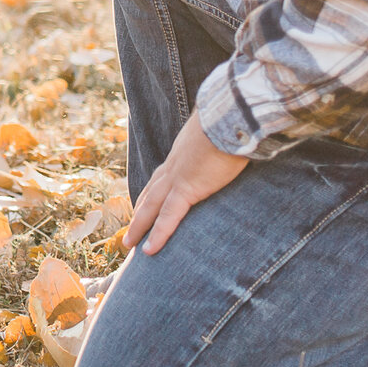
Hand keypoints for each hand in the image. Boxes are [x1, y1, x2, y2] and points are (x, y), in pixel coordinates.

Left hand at [123, 114, 248, 254]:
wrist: (230, 116)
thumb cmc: (233, 121)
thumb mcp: (222, 133)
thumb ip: (222, 143)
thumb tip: (237, 142)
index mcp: (182, 154)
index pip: (162, 177)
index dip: (152, 193)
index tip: (144, 205)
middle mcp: (174, 166)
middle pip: (150, 194)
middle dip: (139, 213)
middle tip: (130, 231)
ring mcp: (177, 177)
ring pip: (151, 207)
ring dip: (139, 227)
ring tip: (130, 245)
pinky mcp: (188, 188)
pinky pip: (168, 217)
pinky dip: (158, 234)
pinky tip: (150, 251)